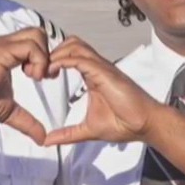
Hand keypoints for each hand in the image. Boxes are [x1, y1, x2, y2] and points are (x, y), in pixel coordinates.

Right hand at [0, 27, 49, 143]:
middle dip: (48, 53)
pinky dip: (39, 61)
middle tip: (42, 76)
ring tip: (35, 76)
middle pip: (38, 33)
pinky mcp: (2, 51)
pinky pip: (31, 47)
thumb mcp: (8, 111)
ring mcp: (3, 45)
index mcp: (7, 53)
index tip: (42, 78)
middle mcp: (6, 44)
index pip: (35, 42)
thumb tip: (42, 138)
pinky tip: (31, 77)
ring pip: (37, 35)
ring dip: (43, 57)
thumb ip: (26, 121)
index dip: (45, 58)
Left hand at [44, 37, 161, 144]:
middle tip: (39, 71)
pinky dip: (63, 61)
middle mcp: (97, 67)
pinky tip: (53, 72)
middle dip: (52, 52)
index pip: (70, 55)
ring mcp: (101, 68)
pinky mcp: (104, 72)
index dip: (52, 59)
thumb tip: (47, 141)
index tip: (39, 75)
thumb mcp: (88, 130)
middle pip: (70, 44)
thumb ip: (67, 134)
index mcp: (93, 75)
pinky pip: (80, 58)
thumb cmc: (124, 124)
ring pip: (74, 45)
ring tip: (45, 71)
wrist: (145, 125)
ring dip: (56, 54)